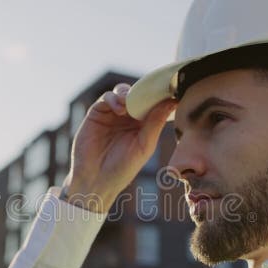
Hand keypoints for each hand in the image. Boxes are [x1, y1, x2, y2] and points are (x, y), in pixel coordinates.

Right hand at [63, 83, 177, 212]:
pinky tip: (119, 109)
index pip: (154, 103)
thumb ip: (156, 123)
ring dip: (128, 93)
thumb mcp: (144, 146)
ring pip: (123, 92)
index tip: (171, 88)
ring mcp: (112, 114)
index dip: (161, 95)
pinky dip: (113, 98)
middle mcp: (128, 117)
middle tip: (150, 90)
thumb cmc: (123, 169)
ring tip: (130, 103)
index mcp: (144, 125)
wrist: (95, 179)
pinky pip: (106, 98)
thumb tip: (173, 102)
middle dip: (144, 91)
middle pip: (139, 94)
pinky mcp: (96, 113)